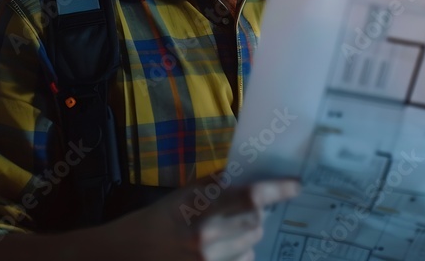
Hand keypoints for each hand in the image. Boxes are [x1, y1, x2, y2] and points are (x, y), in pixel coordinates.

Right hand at [108, 178, 300, 259]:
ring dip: (246, 239)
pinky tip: (220, 251)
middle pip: (257, 224)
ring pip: (252, 247)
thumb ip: (217, 185)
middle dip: (255, 216)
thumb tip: (249, 173)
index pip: (251, 196)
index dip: (278, 190)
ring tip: (224, 235)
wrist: (129, 253)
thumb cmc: (158, 219)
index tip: (296, 185)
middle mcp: (208, 239)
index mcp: (201, 210)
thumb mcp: (185, 194)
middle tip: (241, 213)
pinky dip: (239, 256)